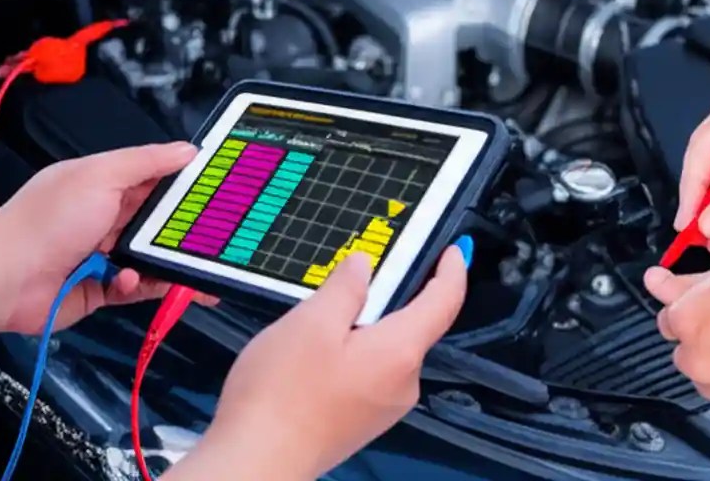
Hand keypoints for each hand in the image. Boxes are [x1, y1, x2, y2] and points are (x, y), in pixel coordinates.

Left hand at [0, 142, 202, 333]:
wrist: (5, 279)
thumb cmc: (48, 221)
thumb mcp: (100, 175)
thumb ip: (147, 162)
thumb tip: (188, 149)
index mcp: (101, 184)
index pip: (153, 178)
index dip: (183, 183)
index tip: (216, 189)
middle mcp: (103, 218)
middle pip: (156, 221)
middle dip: (184, 229)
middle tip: (216, 235)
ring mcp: (102, 254)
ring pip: (151, 257)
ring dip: (168, 262)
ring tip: (190, 268)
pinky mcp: (101, 288)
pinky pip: (135, 288)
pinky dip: (139, 285)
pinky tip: (130, 280)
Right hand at [195, 247, 466, 479]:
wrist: (258, 461)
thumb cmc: (283, 393)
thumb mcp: (310, 323)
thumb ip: (344, 289)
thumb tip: (365, 266)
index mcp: (401, 352)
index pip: (445, 302)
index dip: (451, 271)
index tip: (451, 251)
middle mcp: (404, 382)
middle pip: (413, 326)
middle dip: (390, 298)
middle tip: (356, 277)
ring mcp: (385, 407)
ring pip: (387, 351)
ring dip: (365, 328)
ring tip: (320, 320)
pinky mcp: (363, 422)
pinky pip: (371, 374)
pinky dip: (354, 354)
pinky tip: (315, 356)